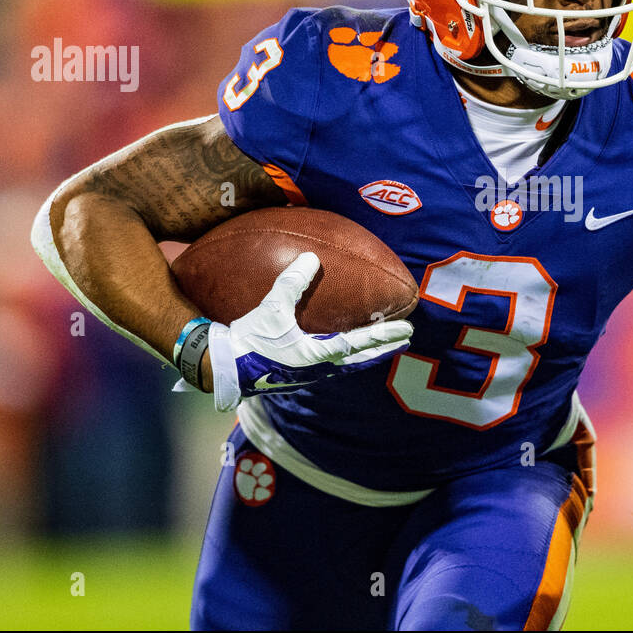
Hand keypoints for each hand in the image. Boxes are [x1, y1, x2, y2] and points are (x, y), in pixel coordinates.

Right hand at [205, 252, 412, 411]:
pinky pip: (334, 364)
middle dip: (384, 348)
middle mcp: (320, 368)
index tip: (406, 330)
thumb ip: (291, 283)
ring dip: (369, 354)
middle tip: (406, 339)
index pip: (359, 343)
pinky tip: (348, 349)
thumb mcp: (270, 309)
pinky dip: (350, 356)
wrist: (226, 369)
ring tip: (383, 346)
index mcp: (317, 354)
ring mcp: (311, 374)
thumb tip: (311, 258)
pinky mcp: (301, 374)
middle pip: (361, 358)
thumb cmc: (250, 340)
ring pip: (349, 364)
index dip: (384, 335)